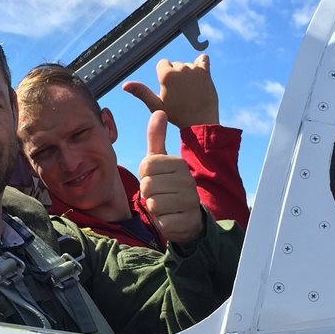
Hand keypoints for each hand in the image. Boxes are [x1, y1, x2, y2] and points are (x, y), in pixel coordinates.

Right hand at [122, 54, 218, 129]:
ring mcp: (194, 69)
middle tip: (180, 93)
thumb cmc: (176, 115)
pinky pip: (204, 59)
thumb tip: (124, 85)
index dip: (164, 76)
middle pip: (175, 65)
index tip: (168, 88)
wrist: (200, 122)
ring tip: (190, 91)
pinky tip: (200, 74)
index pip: (162, 64)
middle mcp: (181, 68)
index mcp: (166, 74)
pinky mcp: (206, 72)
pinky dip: (202, 63)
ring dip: (188, 74)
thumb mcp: (155, 105)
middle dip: (176, 75)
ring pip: (188, 65)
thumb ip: (141, 92)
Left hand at [138, 110, 203, 244]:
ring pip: (153, 203)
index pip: (146, 166)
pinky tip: (171, 218)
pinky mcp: (187, 221)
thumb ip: (156, 138)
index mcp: (179, 163)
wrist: (187, 217)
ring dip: (154, 208)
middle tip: (160, 194)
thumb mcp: (160, 162)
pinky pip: (161, 221)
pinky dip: (162, 222)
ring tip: (165, 205)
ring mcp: (189, 201)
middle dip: (148, 193)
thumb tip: (159, 111)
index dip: (144, 175)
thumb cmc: (168, 185)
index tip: (155, 179)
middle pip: (147, 185)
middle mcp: (187, 180)